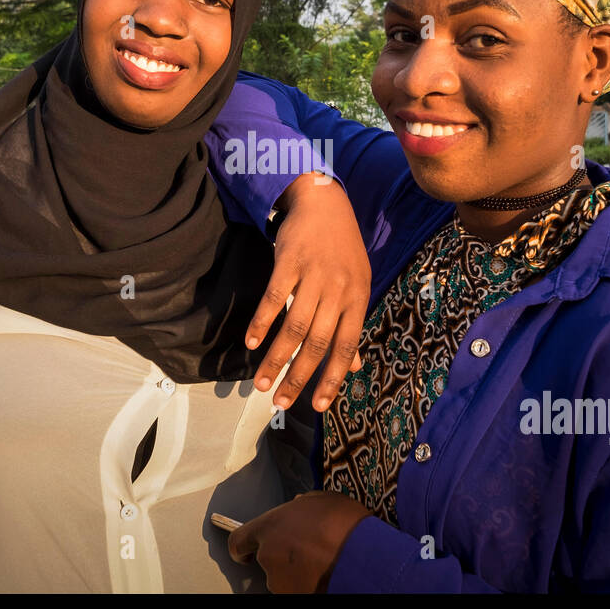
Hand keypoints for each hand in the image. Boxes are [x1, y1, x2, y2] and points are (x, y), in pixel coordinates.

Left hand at [228, 491, 371, 592]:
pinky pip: (296, 589)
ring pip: (281, 577)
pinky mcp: (292, 596)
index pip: (238, 540)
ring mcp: (279, 581)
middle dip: (280, 557)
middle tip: (305, 552)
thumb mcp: (322, 500)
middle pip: (265, 559)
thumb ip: (301, 504)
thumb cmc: (344, 524)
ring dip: (294, 572)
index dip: (242, 547)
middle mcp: (268, 555)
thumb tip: (298, 506)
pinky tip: (324, 575)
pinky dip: (306, 584)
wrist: (363, 556)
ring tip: (320, 562)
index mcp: (269, 526)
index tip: (246, 552)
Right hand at [245, 172, 371, 411]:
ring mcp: (314, 275)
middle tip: (280, 403)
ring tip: (262, 383)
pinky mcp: (289, 261)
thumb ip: (351, 324)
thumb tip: (353, 366)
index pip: (347, 347)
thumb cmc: (341, 248)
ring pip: (294, 326)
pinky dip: (262, 322)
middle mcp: (338, 290)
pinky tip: (252, 342)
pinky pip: (274, 298)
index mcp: (358, 298)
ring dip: (276, 359)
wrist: (324, 202)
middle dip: (298, 377)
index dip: (332, 379)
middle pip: (317, 343)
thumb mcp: (355, 284)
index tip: (317, 407)